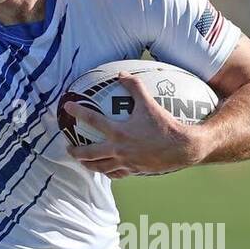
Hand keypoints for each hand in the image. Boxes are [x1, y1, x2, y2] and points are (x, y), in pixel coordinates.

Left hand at [63, 72, 203, 178]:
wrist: (182, 148)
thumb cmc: (165, 125)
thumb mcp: (149, 103)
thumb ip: (134, 87)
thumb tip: (122, 74)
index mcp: (119, 132)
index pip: (92, 120)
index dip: (77, 113)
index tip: (67, 108)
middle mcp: (119, 150)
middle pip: (89, 154)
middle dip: (76, 151)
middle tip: (68, 148)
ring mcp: (125, 163)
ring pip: (100, 167)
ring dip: (89, 165)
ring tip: (82, 162)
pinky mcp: (134, 170)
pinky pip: (116, 174)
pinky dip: (108, 172)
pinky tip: (106, 170)